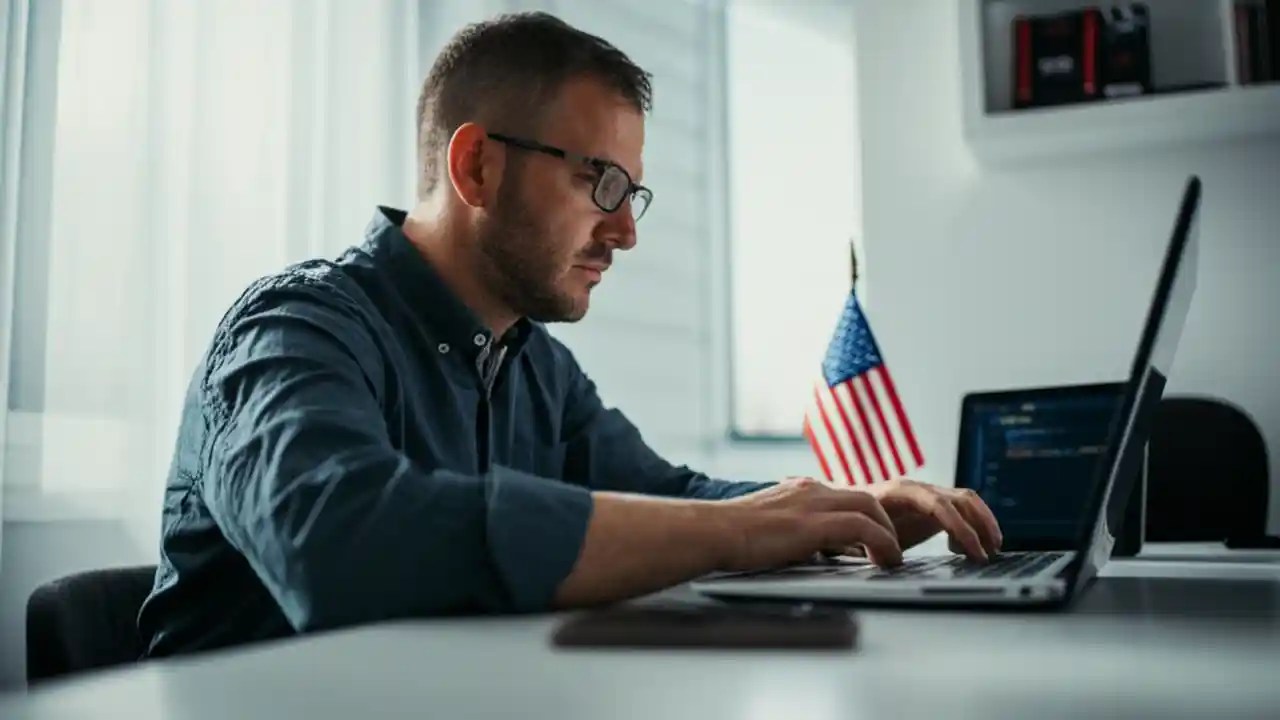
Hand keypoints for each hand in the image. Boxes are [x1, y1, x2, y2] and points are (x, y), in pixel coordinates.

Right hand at [716, 476, 902, 569]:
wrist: (711, 531)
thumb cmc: (727, 536)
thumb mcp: (764, 527)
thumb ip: (785, 532)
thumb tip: (796, 552)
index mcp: (797, 490)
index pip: (842, 497)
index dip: (862, 518)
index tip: (869, 542)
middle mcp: (810, 490)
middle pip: (864, 497)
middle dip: (883, 523)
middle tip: (889, 549)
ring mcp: (813, 503)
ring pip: (870, 507)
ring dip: (888, 534)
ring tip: (892, 559)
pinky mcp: (814, 523)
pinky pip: (862, 527)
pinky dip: (881, 543)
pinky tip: (885, 561)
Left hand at [863, 478, 1002, 561]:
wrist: (843, 510)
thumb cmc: (850, 524)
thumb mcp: (859, 534)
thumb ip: (874, 543)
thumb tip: (891, 559)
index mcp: (900, 492)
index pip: (939, 504)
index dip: (960, 527)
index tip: (974, 552)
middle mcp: (918, 490)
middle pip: (961, 499)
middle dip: (980, 525)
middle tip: (990, 553)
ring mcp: (927, 495)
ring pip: (966, 502)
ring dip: (983, 524)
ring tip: (991, 550)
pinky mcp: (931, 506)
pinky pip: (961, 510)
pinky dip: (972, 527)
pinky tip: (966, 551)